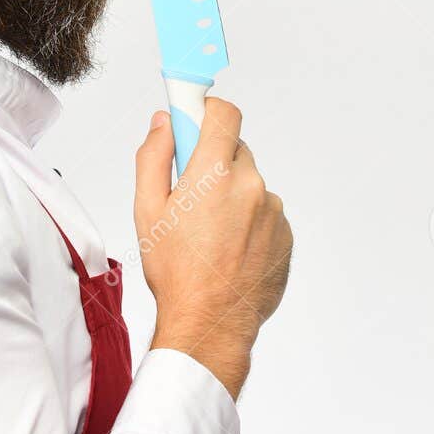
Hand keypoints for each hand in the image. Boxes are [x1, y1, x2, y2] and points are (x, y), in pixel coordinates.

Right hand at [134, 100, 292, 400]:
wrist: (211, 324)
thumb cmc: (177, 274)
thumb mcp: (147, 211)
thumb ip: (154, 158)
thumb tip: (164, 124)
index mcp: (215, 175)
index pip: (224, 113)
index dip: (207, 110)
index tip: (194, 116)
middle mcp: (251, 186)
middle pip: (235, 150)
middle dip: (214, 163)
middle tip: (192, 193)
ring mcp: (273, 212)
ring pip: (250, 185)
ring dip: (232, 197)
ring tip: (210, 234)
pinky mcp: (286, 235)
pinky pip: (265, 214)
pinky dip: (248, 222)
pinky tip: (228, 250)